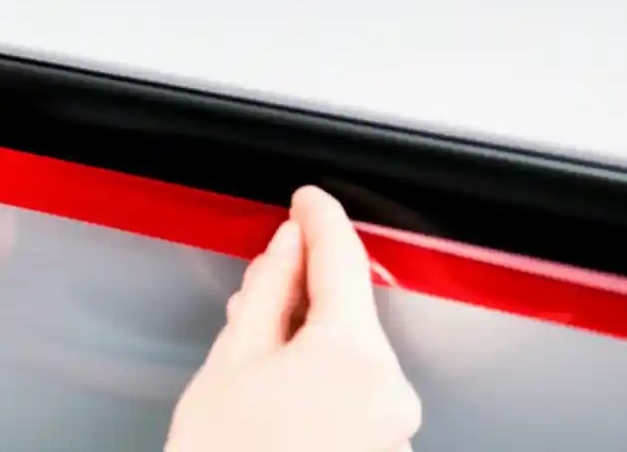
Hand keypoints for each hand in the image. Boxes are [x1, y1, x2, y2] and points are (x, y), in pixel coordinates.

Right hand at [166, 186, 420, 451]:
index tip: (309, 198)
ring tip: (257, 348)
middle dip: (307, 288)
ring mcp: (393, 428)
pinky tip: (281, 386)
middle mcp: (390, 390)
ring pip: (353, 354)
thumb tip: (288, 247)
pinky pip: (358, 392)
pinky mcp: (383, 451)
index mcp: (354, 355)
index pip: (343, 258)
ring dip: (312, 336)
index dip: (321, 217)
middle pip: (350, 311)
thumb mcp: (233, 361)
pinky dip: (323, 375)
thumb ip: (268, 292)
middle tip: (262, 278)